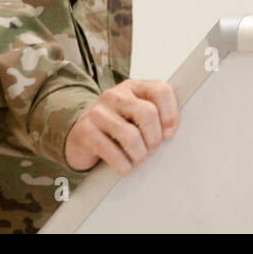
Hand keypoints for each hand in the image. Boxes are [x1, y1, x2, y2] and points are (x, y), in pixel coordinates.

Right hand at [64, 79, 178, 174]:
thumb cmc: (115, 126)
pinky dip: (124, 166)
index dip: (171, 113)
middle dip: (154, 138)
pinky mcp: (86, 131)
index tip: (170, 133)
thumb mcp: (134, 113)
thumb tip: (173, 130)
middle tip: (152, 149)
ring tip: (138, 159)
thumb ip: (155, 113)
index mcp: (132, 87)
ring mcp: (98, 112)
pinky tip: (124, 167)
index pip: (160, 89)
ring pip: (131, 136)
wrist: (79, 135)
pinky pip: (113, 153)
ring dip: (140, 155)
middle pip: (148, 114)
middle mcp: (114, 95)